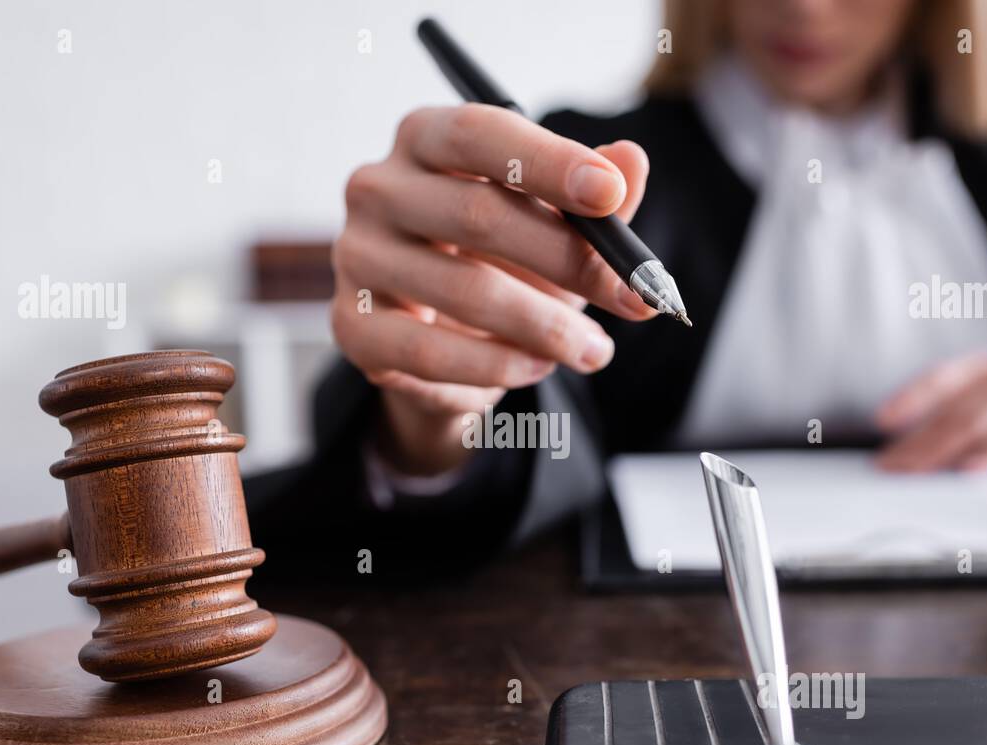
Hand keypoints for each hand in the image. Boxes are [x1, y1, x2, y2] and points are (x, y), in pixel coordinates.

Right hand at [331, 104, 655, 474]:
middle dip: (569, 260)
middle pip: (476, 214)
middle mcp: (377, 188)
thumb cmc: (502, 262)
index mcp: (425, 139)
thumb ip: (594, 197)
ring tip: (594, 350)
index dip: (547, 162)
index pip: (480, 133)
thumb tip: (631, 162)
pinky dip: (497, 366)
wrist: (443, 344)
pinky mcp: (352, 327)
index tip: (610, 196)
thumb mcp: (557, 226)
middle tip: (634, 298)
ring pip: (464, 291)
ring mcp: (357, 257)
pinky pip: (430, 352)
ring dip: (546, 327)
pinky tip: (538, 367)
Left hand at [875, 354, 986, 471]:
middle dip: (918, 441)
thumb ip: (953, 424)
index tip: (881, 420)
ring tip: (918, 472)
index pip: (940, 379)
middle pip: (954, 410)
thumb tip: (902, 453)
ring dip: (945, 451)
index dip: (910, 398)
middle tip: (891, 467)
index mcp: (983, 369)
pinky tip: (972, 470)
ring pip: (981, 423)